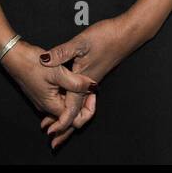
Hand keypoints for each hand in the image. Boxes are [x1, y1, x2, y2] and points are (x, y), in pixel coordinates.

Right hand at [0, 39, 96, 141]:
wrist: (12, 54)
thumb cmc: (32, 63)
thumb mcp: (58, 72)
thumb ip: (76, 82)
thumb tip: (93, 87)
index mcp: (51, 105)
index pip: (74, 118)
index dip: (87, 109)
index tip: (94, 94)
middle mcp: (46, 106)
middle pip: (69, 113)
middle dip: (83, 103)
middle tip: (91, 87)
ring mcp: (43, 100)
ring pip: (64, 104)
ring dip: (75, 97)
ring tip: (84, 83)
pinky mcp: (42, 91)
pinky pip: (58, 97)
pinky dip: (67, 93)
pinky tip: (72, 82)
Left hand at [36, 15, 145, 145]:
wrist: (127, 34)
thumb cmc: (106, 37)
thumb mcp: (81, 42)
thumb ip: (62, 53)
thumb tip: (44, 60)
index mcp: (83, 81)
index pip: (71, 110)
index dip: (60, 123)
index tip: (50, 133)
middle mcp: (88, 85)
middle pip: (76, 114)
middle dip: (64, 128)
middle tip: (52, 138)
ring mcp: (92, 81)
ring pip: (79, 106)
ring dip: (67, 117)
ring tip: (54, 124)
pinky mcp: (94, 74)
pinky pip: (82, 97)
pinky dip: (72, 104)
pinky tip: (65, 100)